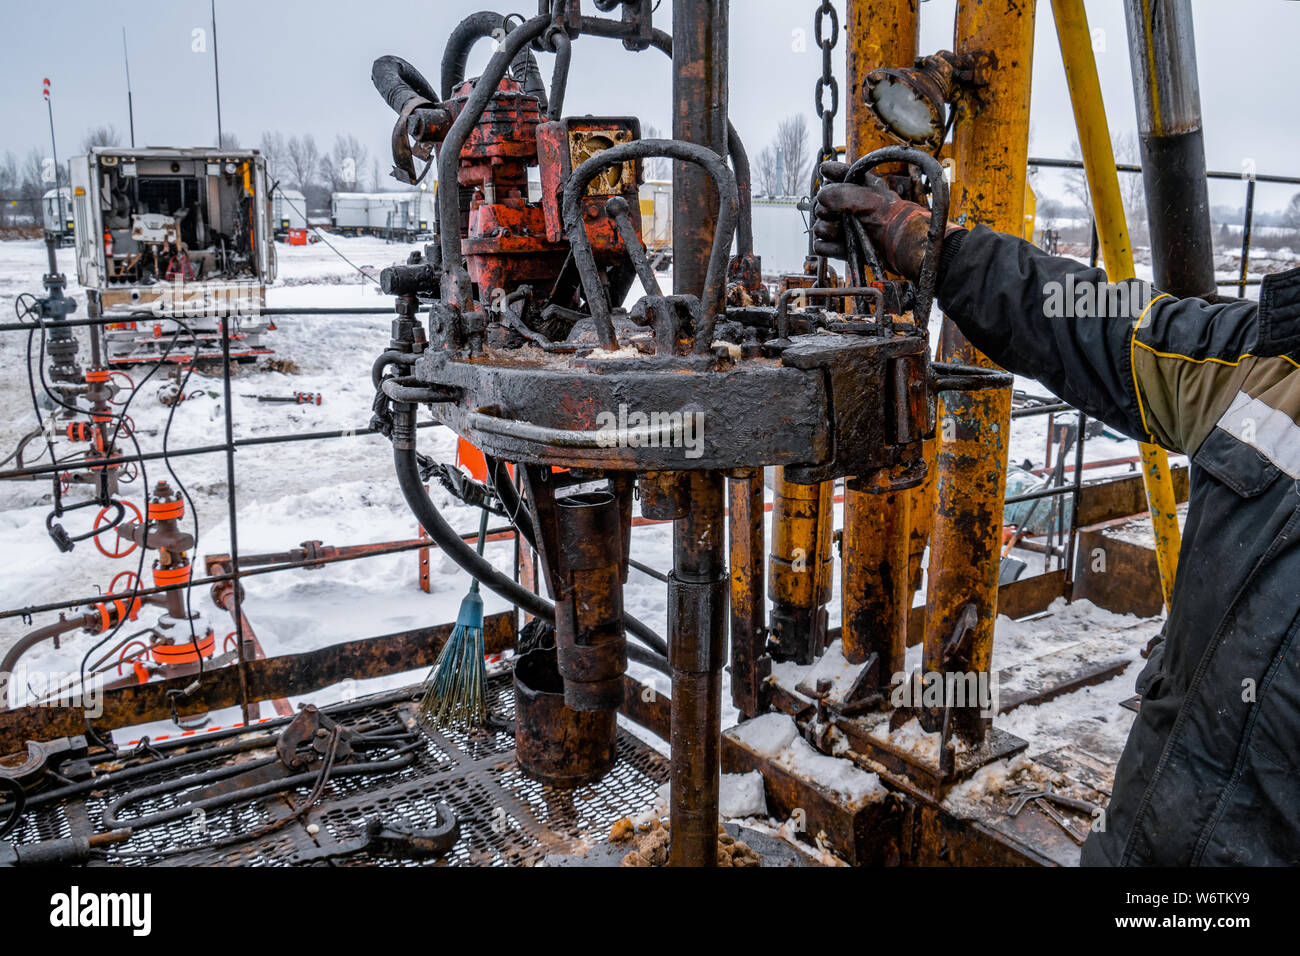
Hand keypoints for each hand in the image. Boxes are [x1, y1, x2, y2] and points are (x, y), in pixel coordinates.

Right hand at [810, 161, 933, 278]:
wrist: (898, 245)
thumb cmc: (889, 219)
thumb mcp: (865, 199)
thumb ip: (840, 194)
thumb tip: (821, 198)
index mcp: (860, 189)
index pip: (841, 175)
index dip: (832, 172)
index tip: (825, 170)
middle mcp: (851, 207)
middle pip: (822, 205)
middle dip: (827, 210)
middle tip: (840, 214)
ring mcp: (845, 228)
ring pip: (820, 226)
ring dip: (828, 229)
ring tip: (842, 231)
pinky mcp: (843, 247)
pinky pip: (822, 246)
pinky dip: (826, 246)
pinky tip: (835, 243)